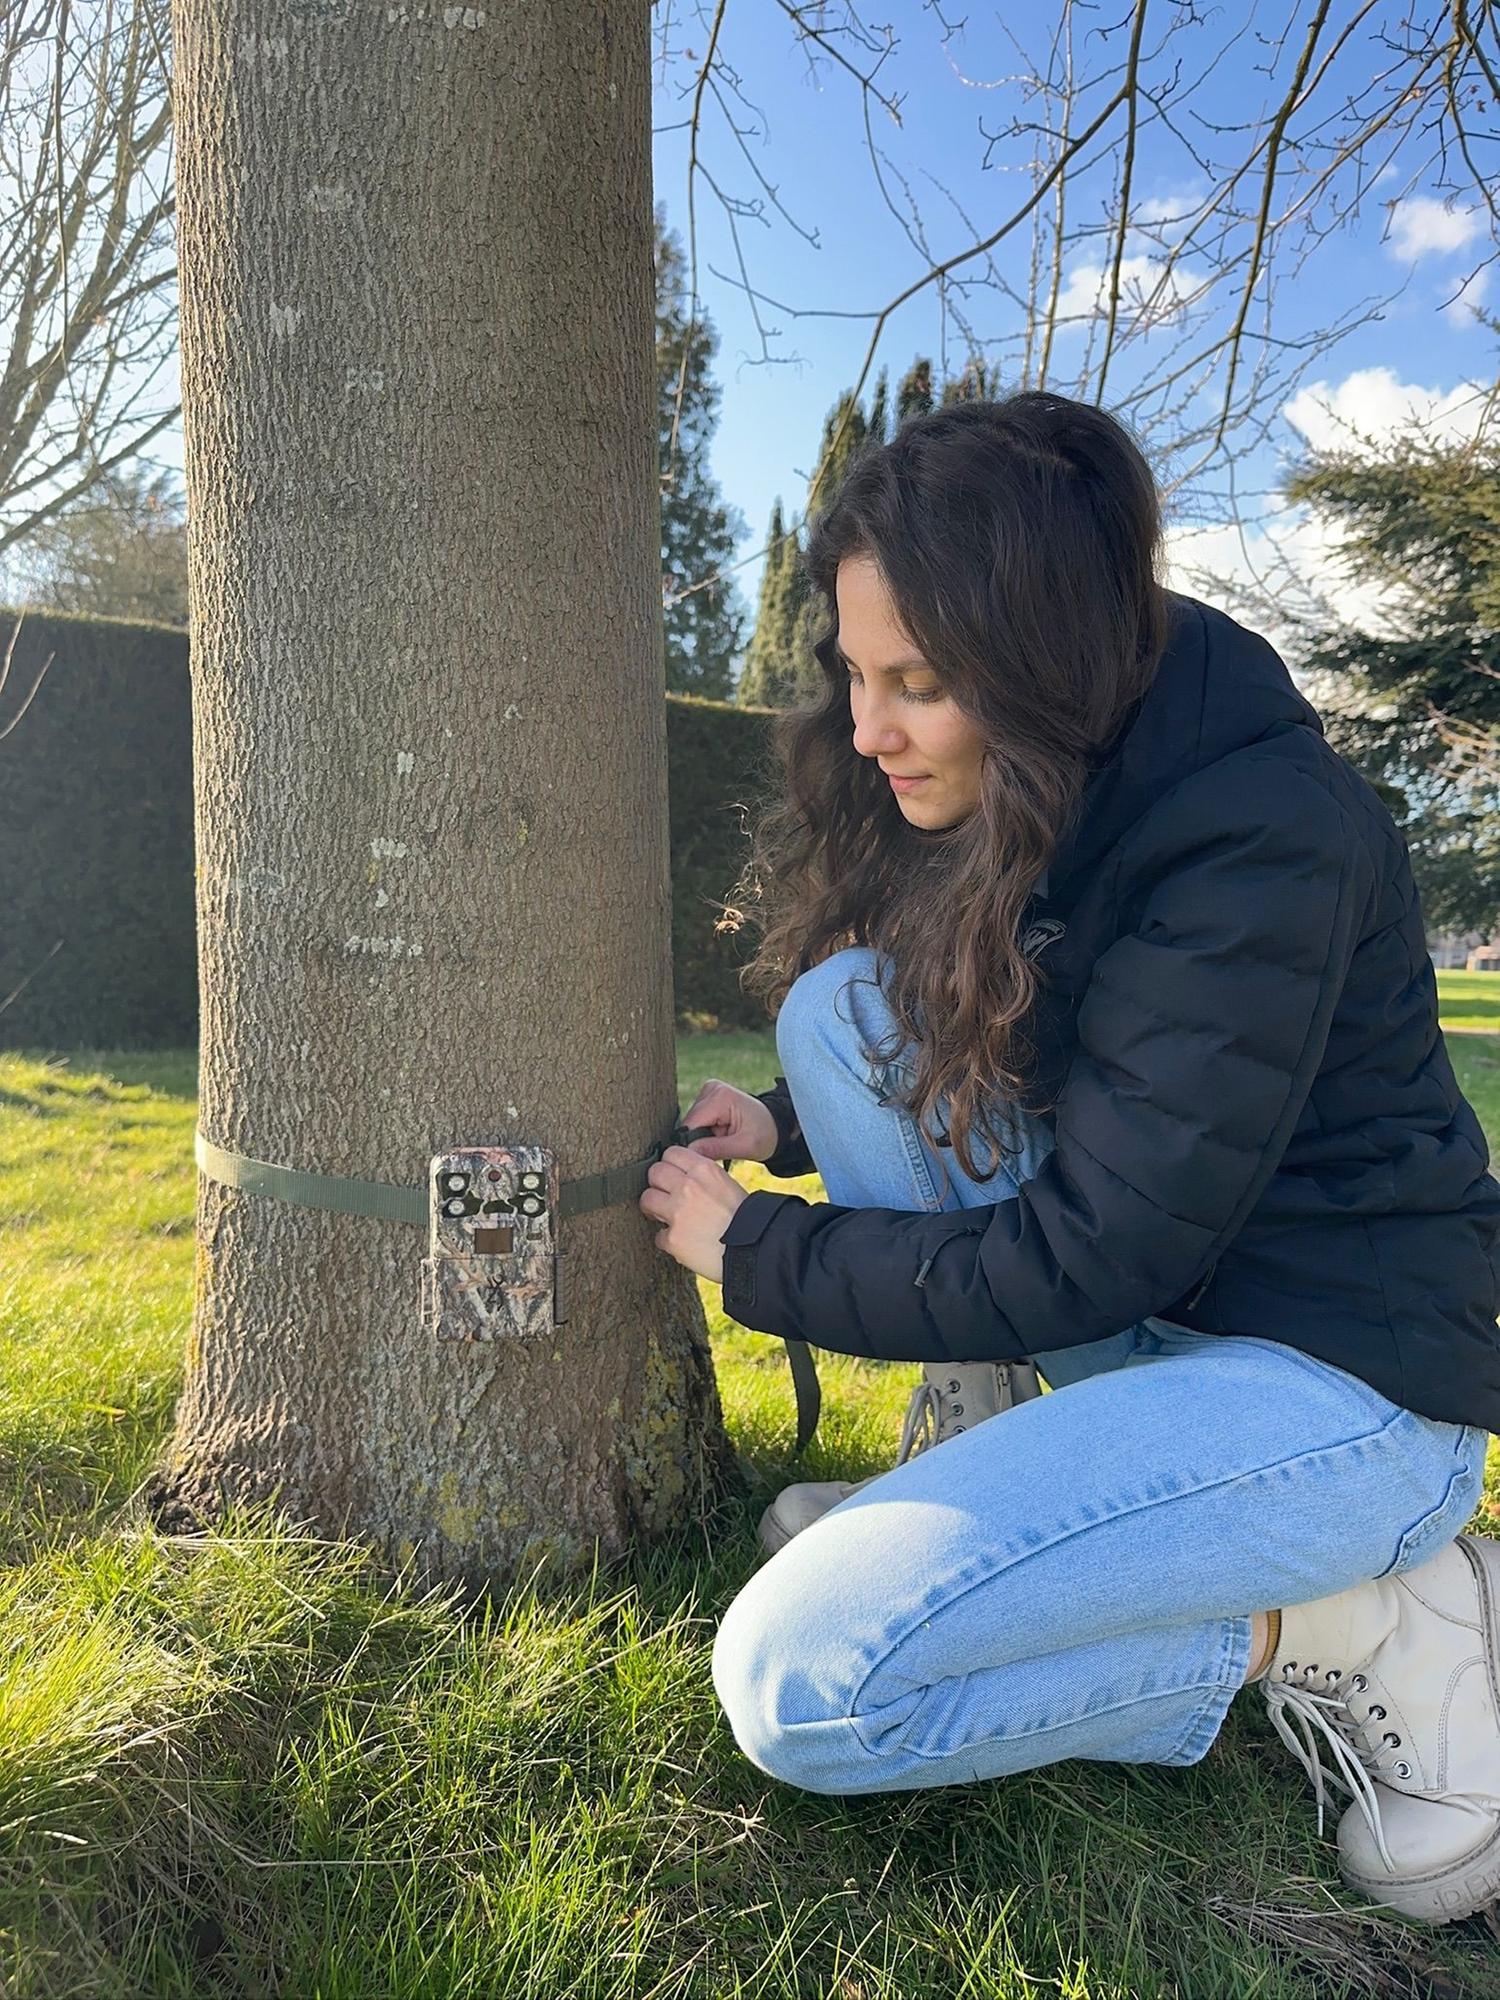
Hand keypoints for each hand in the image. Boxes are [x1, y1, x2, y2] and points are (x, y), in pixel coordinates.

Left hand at [639, 1144, 746, 1283]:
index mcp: (704, 1170)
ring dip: (653, 1208)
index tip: (671, 1175)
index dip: (669, 1165)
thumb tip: (684, 1179)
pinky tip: (682, 1243)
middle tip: (665, 1196)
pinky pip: (658, 1235)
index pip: (671, 1153)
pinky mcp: (673, 1238)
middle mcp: (688, 1187)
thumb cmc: (747, 1220)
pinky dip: (668, 1241)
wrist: (755, 1250)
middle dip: (657, 1184)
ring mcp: (677, 1212)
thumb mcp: (728, 1186)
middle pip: (655, 1172)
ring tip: (664, 1217)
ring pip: (647, 1199)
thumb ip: (704, 1179)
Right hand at [673, 1078, 781, 1164]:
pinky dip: (706, 1131)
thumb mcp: (745, 1146)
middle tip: (722, 1146)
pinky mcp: (708, 1098)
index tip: (705, 1156)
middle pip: (689, 1122)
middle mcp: (712, 1089)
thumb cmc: (765, 1134)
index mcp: (721, 1096)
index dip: (693, 1143)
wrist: (775, 1126)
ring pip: (691, 1123)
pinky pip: (696, 1120)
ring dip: (704, 1136)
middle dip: (701, 1140)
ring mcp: (709, 1091)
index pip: (691, 1123)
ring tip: (724, 1139)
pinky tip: (721, 1133)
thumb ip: (715, 1148)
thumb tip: (689, 1151)